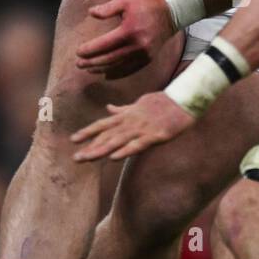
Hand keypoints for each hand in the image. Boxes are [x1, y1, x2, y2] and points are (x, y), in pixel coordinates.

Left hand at [71, 92, 195, 161]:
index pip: (103, 124)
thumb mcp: (139, 103)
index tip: (73, 140)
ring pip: (117, 141)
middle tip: (75, 158)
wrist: (184, 99)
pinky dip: (124, 151)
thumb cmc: (163, 102)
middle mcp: (131, 121)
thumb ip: (123, 109)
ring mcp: (142, 128)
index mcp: (127, 115)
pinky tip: (113, 158)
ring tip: (87, 159)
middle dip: (90, 146)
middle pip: (107, 135)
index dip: (88, 132)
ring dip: (101, 150)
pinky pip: (137, 145)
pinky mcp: (155, 135)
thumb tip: (108, 108)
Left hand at [76, 0, 176, 76]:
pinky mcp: (148, 59)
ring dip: (101, 69)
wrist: (171, 13)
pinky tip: (106, 74)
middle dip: (92, 62)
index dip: (89, 50)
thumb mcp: (125, 0)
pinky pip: (129, 70)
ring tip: (88, 69)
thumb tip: (91, 13)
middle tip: (78, 64)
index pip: (104, 45)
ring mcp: (144, 55)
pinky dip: (116, 73)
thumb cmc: (145, 4)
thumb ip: (107, 8)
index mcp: (129, 31)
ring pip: (118, 66)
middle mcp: (137, 46)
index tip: (78, 52)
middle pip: (109, 59)